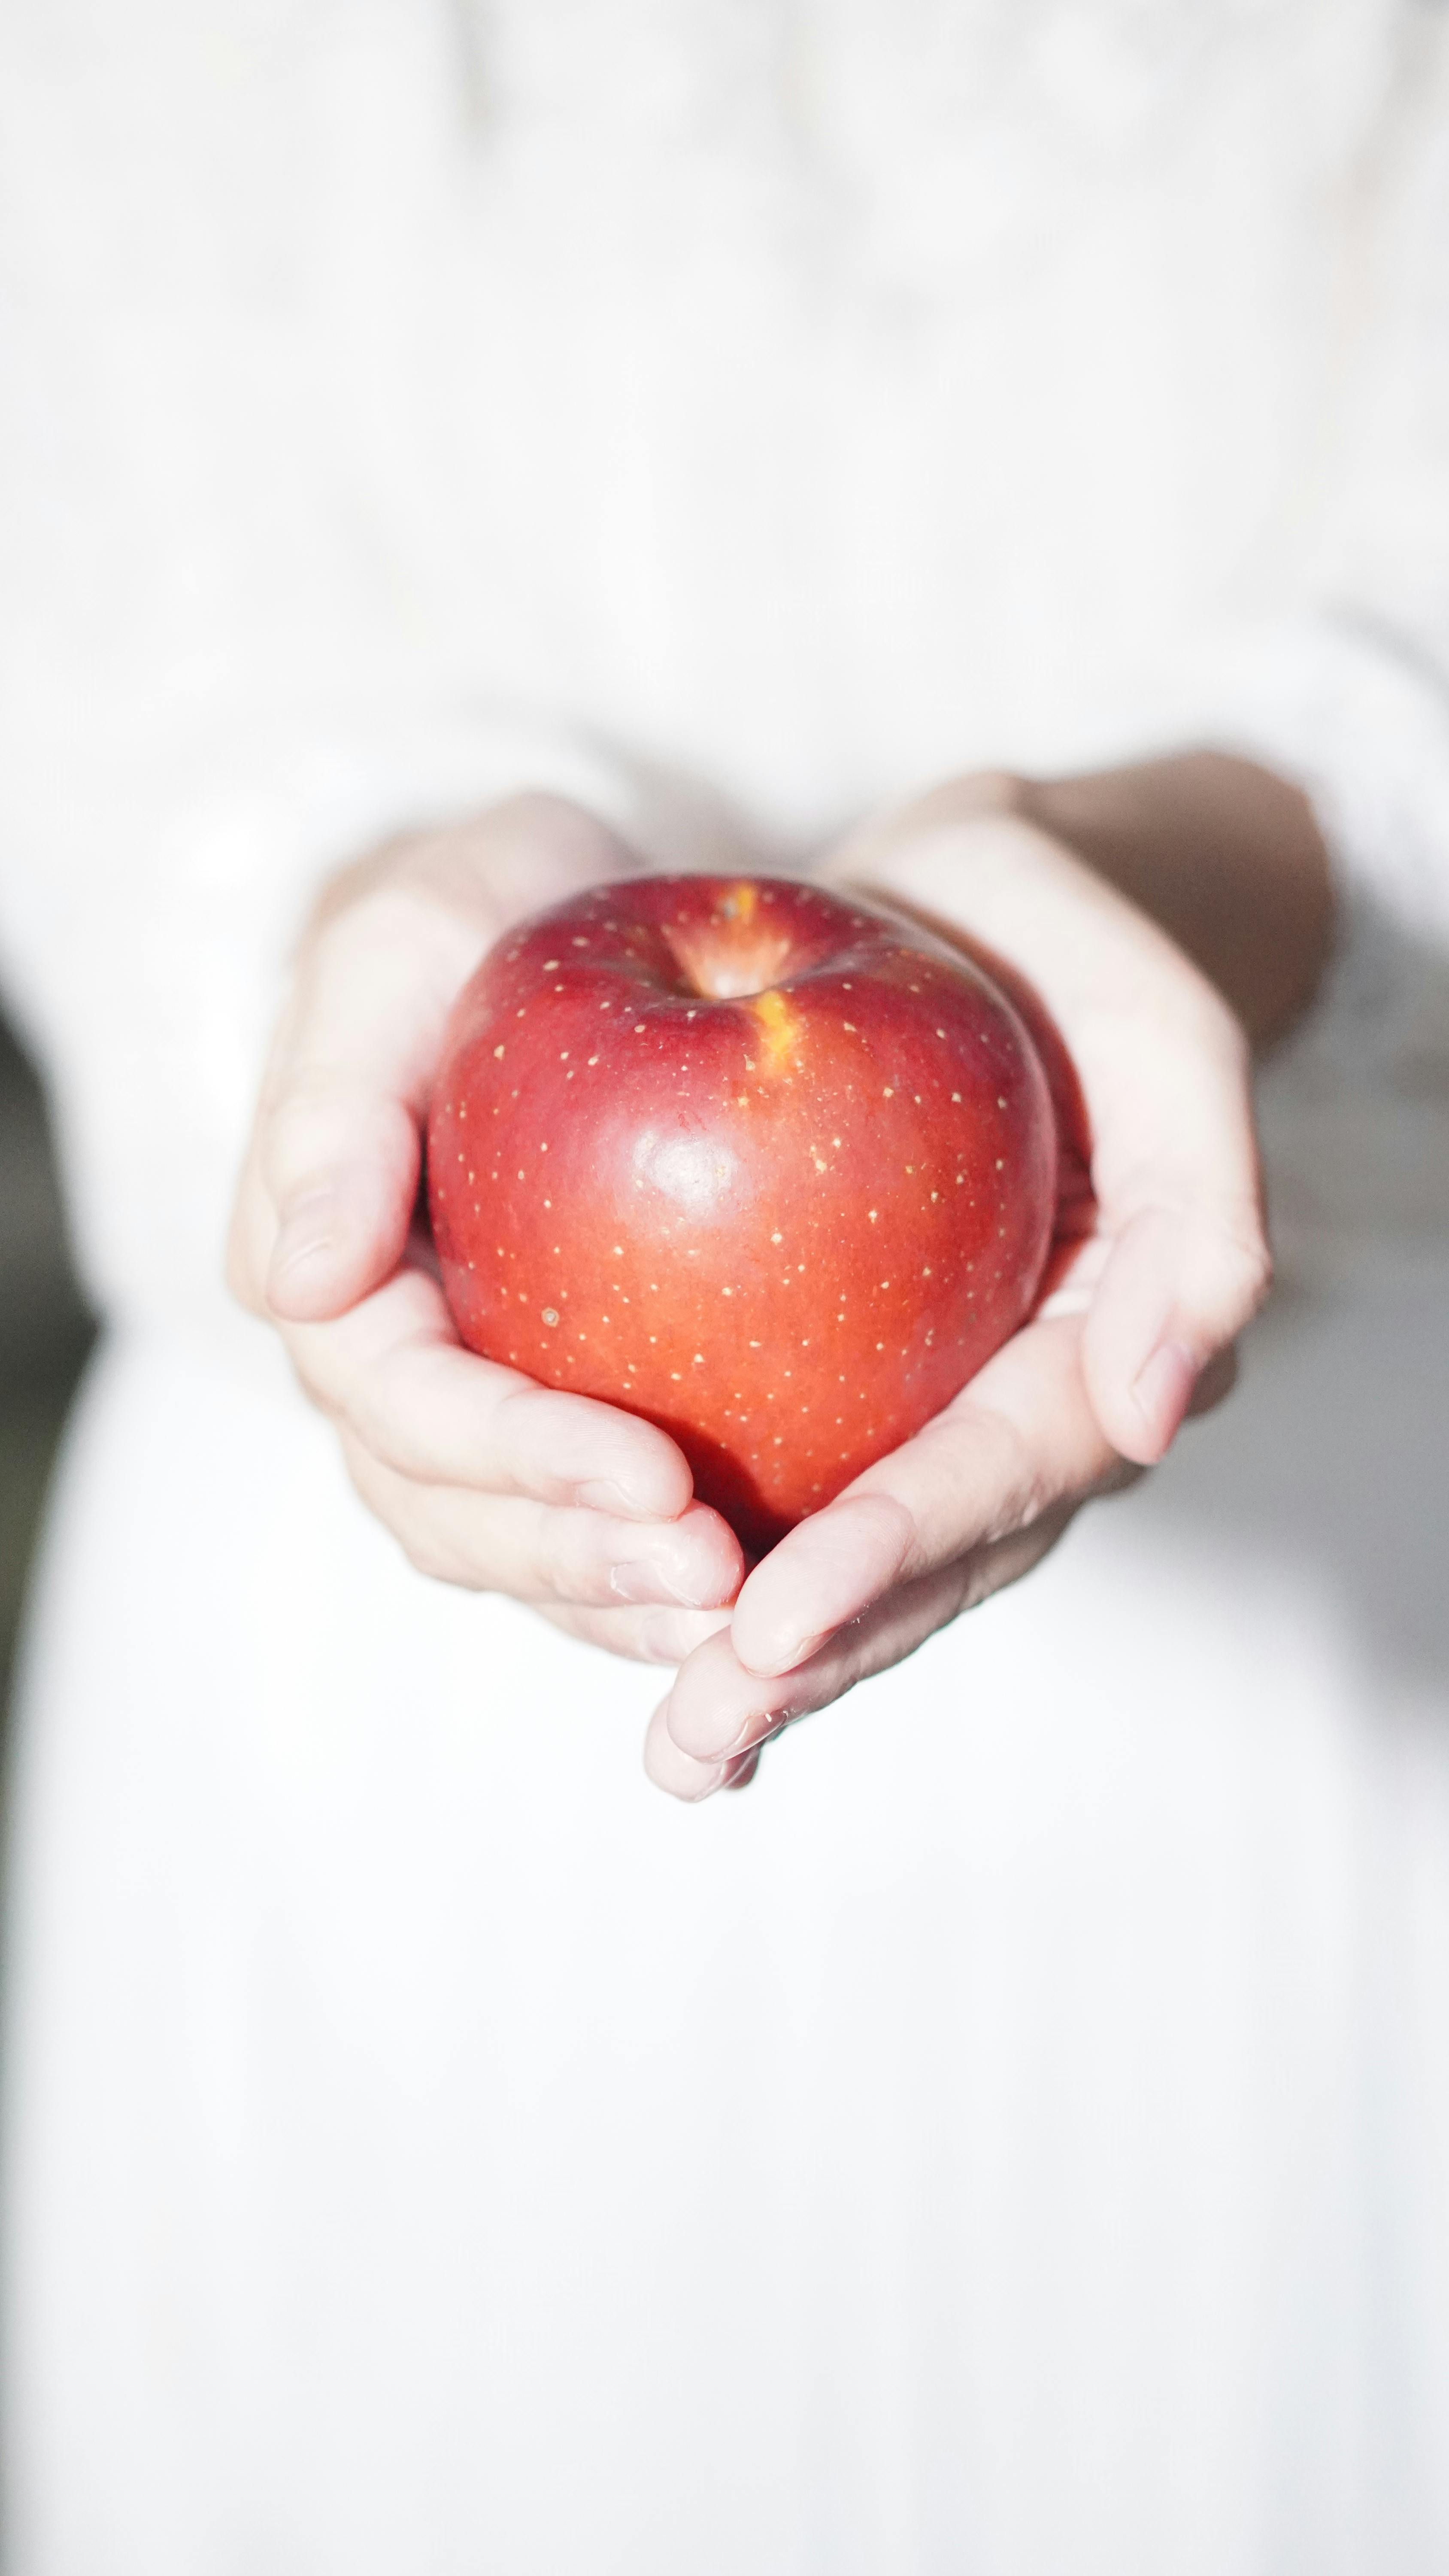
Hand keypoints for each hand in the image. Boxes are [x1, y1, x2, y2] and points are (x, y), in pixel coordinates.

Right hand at [228, 794, 744, 1662]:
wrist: (546, 926)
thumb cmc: (473, 914)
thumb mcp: (402, 946)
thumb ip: (340, 1099)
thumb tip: (299, 1283)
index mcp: (325, 1276)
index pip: (407, 1404)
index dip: (522, 1456)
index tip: (658, 1476)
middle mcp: (381, 1368)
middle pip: (458, 1515)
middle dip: (584, 1562)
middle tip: (723, 1582)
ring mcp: (466, 1403)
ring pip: (521, 1552)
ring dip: (624, 1603)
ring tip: (749, 1628)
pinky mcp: (559, 1412)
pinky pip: (595, 1527)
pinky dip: (663, 1575)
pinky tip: (768, 1607)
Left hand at [646, 772, 1283, 1799]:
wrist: (968, 911)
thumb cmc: (1059, 943)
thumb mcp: (1156, 1025)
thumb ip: (1198, 1211)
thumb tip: (1157, 1417)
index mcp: (1115, 1337)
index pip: (1000, 1467)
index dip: (891, 1550)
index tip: (769, 1623)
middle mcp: (1034, 1403)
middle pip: (932, 1562)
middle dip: (817, 1656)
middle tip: (698, 1732)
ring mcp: (942, 1409)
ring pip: (864, 1567)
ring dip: (766, 1668)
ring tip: (675, 1751)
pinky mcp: (856, 1391)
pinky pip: (793, 1501)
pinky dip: (719, 1578)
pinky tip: (641, 1643)